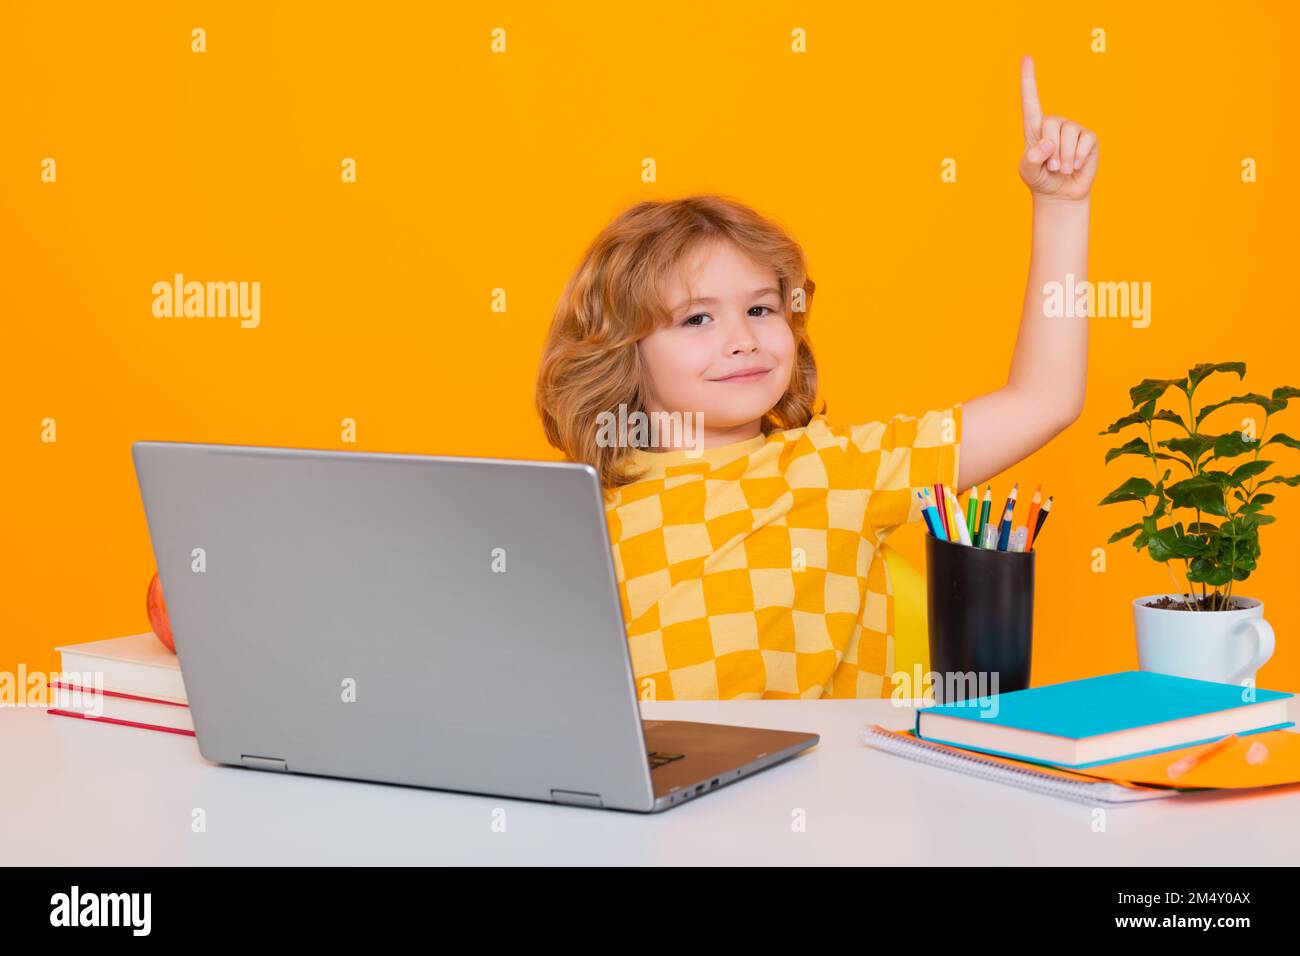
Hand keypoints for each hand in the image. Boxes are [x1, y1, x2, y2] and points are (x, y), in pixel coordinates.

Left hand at [1018, 55, 1097, 202]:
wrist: (1060, 194)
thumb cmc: (1040, 179)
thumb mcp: (1028, 172)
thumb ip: (1031, 159)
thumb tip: (1047, 144)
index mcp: (1035, 128)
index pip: (1030, 101)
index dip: (1029, 80)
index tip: (1026, 58)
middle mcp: (1054, 124)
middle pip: (1051, 124)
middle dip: (1050, 150)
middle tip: (1050, 167)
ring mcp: (1073, 129)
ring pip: (1069, 134)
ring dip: (1064, 157)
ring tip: (1061, 169)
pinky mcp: (1089, 138)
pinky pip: (1085, 142)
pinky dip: (1077, 158)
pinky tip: (1074, 167)